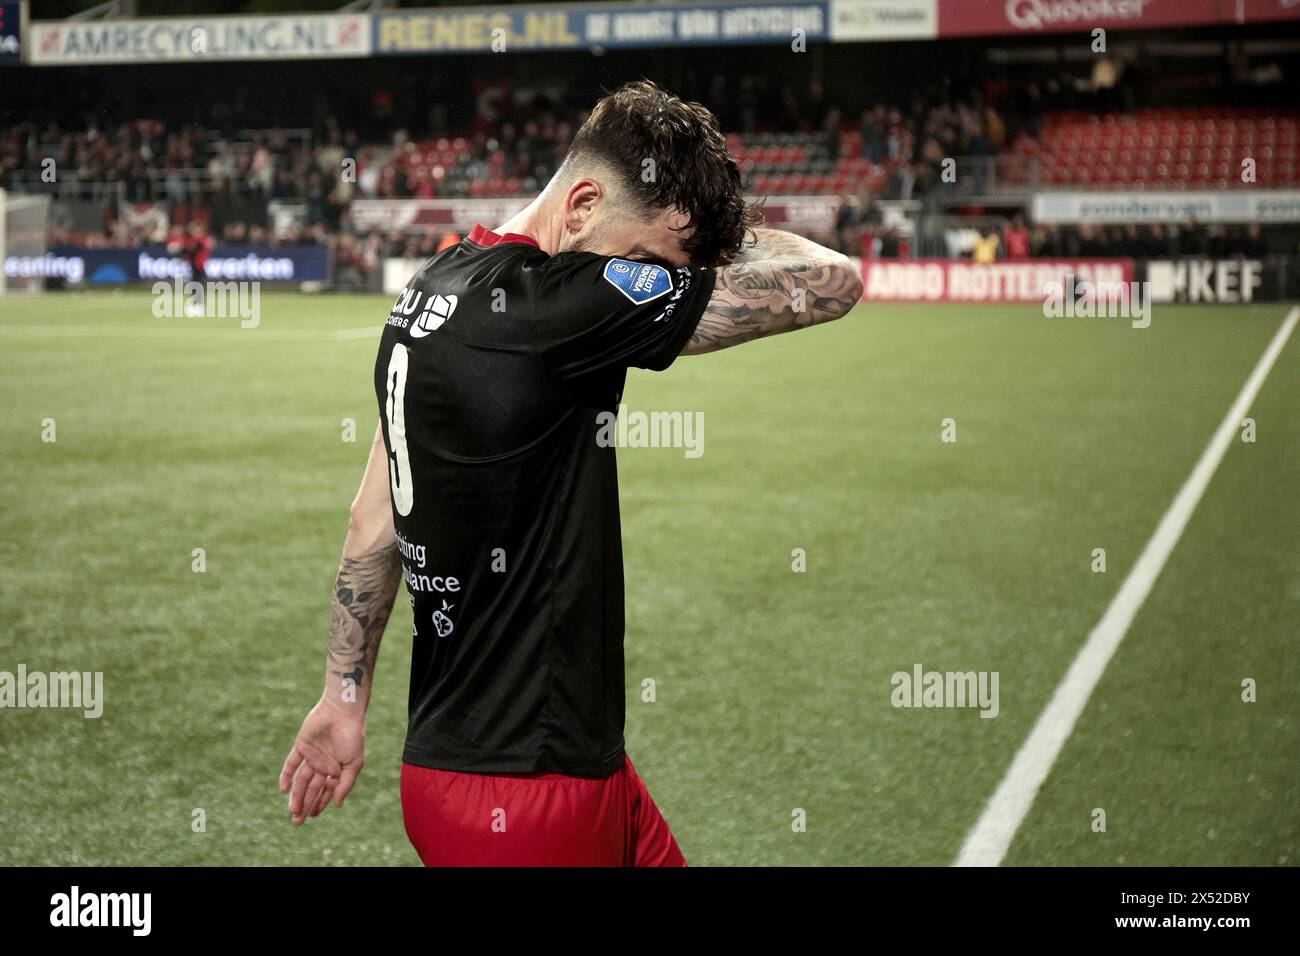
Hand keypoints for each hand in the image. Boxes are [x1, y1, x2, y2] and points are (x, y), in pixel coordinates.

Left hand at [279, 697, 364, 823]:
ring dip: (296, 795)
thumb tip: (337, 805)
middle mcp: (323, 764)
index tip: (312, 816)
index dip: (320, 804)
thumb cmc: (352, 736)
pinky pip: (291, 764)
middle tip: (297, 821)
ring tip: (292, 810)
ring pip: (301, 780)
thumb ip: (345, 784)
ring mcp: (312, 756)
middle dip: (305, 804)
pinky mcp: (301, 746)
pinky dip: (287, 776)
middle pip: (312, 788)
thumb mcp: (354, 763)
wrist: (342, 712)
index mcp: (337, 769)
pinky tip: (284, 790)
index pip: (326, 791)